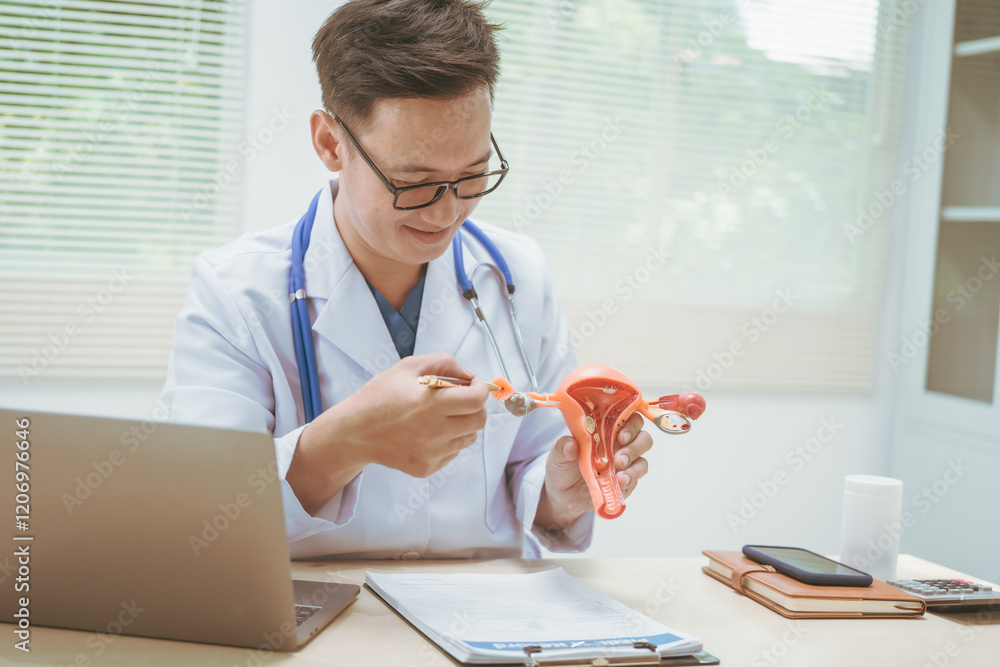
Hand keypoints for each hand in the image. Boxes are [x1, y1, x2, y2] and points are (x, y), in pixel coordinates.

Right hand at [339, 353, 489, 475]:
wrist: (354, 432)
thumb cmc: (378, 397)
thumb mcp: (408, 367)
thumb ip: (444, 363)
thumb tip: (470, 376)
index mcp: (429, 403)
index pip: (476, 400)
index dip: (481, 389)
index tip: (473, 385)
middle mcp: (433, 431)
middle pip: (479, 421)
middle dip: (476, 407)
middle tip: (461, 400)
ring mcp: (430, 453)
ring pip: (468, 438)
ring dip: (463, 424)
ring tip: (441, 416)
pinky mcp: (426, 468)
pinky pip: (452, 452)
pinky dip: (448, 440)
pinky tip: (428, 431)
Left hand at [535, 412, 652, 531]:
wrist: (562, 495)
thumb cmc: (563, 466)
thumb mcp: (557, 454)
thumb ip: (563, 446)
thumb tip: (571, 444)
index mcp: (606, 430)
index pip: (628, 418)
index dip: (631, 423)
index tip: (621, 434)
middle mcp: (620, 445)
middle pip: (642, 438)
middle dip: (635, 445)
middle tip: (620, 457)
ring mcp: (625, 465)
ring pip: (642, 460)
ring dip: (634, 466)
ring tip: (619, 472)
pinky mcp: (626, 483)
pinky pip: (636, 480)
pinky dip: (630, 480)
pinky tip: (620, 482)